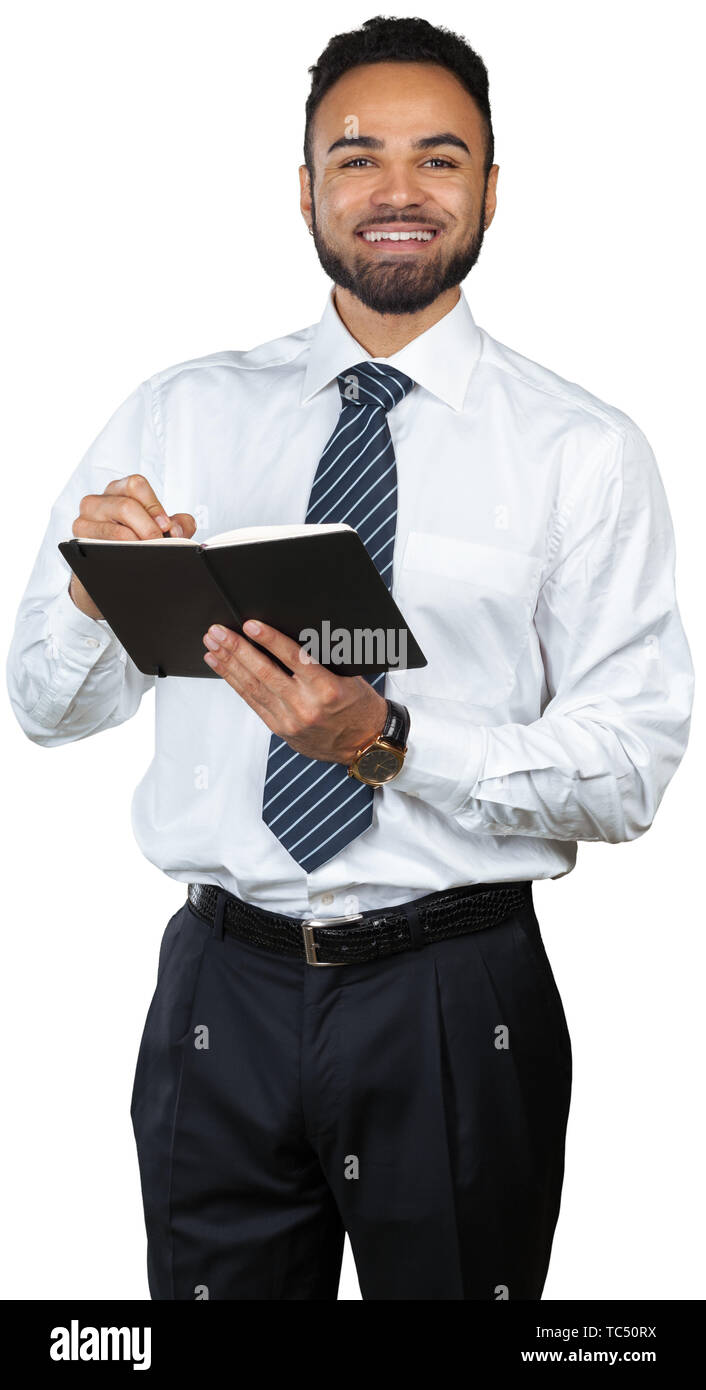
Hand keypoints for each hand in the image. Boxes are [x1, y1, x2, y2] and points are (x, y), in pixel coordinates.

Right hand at [69, 473, 196, 618]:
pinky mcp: (78, 541)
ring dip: (136, 544)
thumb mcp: (160, 529)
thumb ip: (179, 524)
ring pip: (115, 530)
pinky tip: (129, 559)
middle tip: (159, 544)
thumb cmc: (137, 541)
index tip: (166, 526)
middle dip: (149, 529)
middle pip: (126, 507)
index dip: (154, 506)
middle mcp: (98, 501)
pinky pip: (100, 546)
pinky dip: (119, 554)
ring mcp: (84, 520)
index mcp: (119, 490)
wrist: (111, 569)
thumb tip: (177, 530)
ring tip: (147, 553)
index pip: (136, 485)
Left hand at [202, 619, 387, 764]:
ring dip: (229, 664)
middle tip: (218, 632)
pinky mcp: (281, 729)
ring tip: (213, 646)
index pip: (294, 658)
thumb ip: (321, 658)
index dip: (270, 640)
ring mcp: (291, 720)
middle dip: (237, 650)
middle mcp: (307, 706)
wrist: (364, 743)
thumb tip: (287, 633)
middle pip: (265, 673)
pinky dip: (235, 682)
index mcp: (329, 689)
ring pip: (254, 687)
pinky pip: (253, 702)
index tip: (250, 625)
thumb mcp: (349, 676)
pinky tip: (222, 667)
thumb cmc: (358, 704)